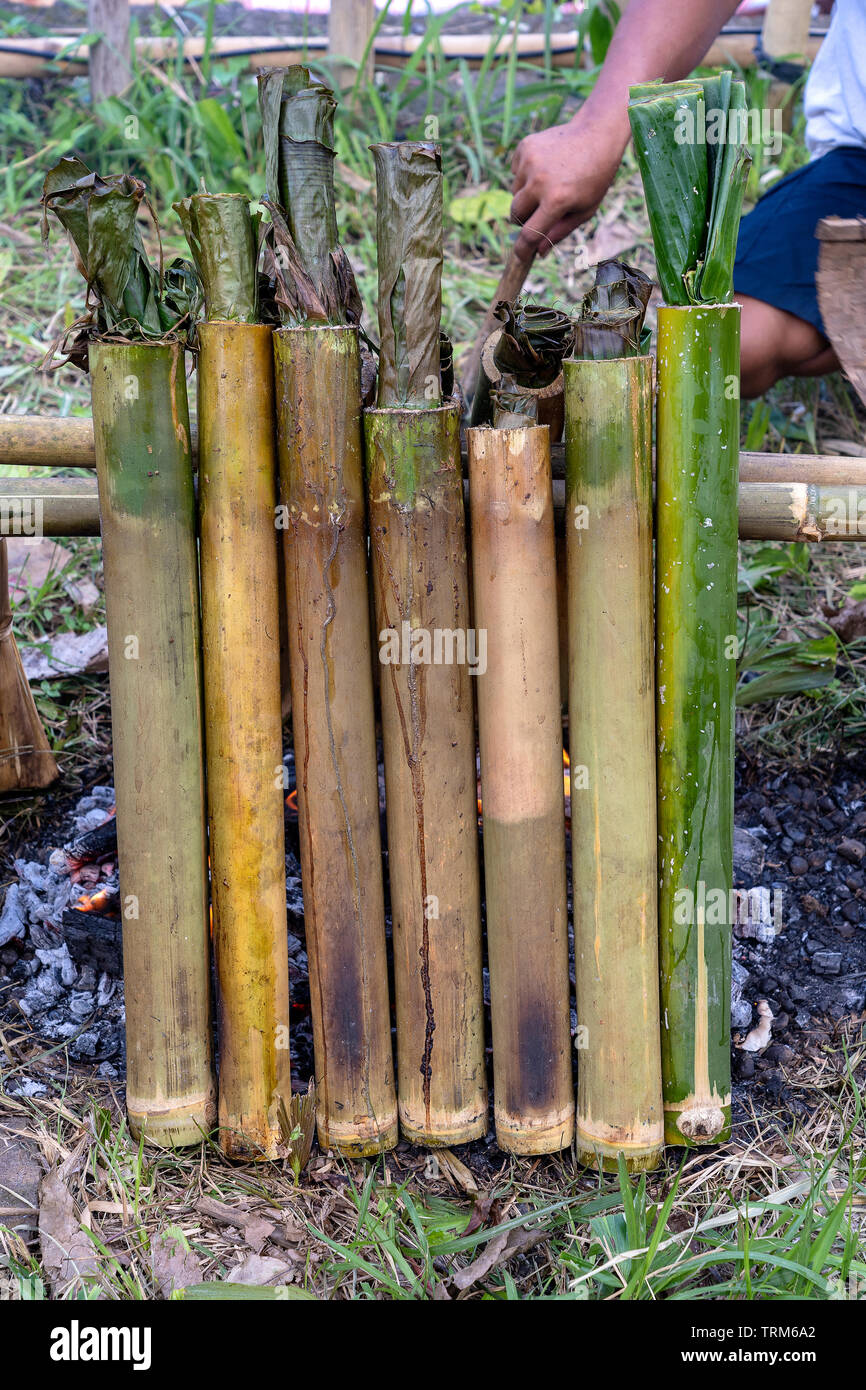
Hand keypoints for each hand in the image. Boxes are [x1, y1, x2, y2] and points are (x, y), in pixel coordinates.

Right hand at [510, 118, 621, 263]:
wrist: (597, 134)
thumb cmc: (595, 177)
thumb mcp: (585, 210)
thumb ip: (559, 232)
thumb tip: (538, 252)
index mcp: (556, 200)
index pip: (529, 234)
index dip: (522, 249)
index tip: (520, 256)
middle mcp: (539, 181)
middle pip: (516, 214)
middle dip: (523, 219)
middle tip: (540, 213)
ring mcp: (530, 162)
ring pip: (515, 192)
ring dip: (527, 194)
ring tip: (550, 182)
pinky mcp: (525, 147)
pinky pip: (515, 171)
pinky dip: (525, 174)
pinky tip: (545, 166)